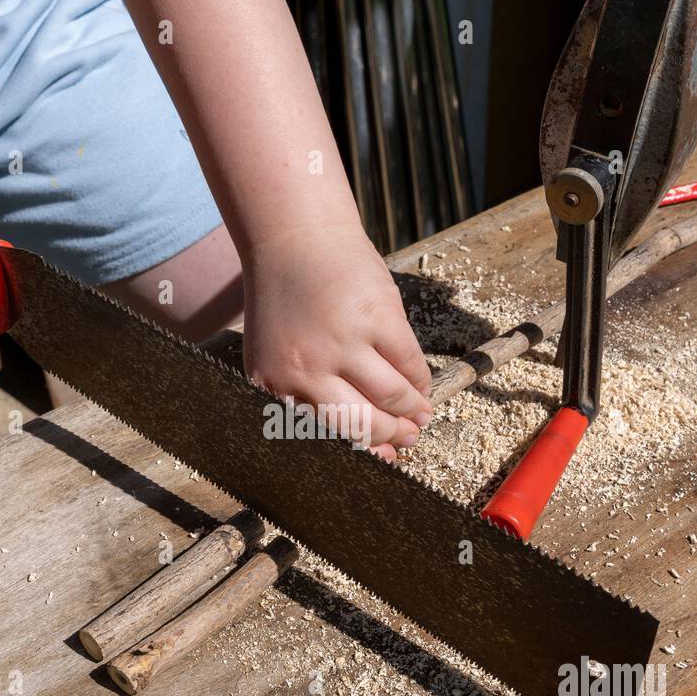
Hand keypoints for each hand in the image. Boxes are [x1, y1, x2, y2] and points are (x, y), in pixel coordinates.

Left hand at [242, 226, 432, 461]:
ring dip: (411, 414)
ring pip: (390, 398)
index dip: (359, 452)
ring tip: (419, 418)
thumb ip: (307, 396)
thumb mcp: (277, 353)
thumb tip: (365, 441)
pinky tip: (421, 389)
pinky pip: (409, 365)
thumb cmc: (287, 299)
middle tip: (406, 439)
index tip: (381, 458)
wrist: (296, 237)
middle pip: (360, 424)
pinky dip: (420, 382)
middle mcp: (305, 369)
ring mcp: (343, 343)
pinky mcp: (378, 319)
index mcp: (275, 383)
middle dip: (389, 438)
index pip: (322, 436)